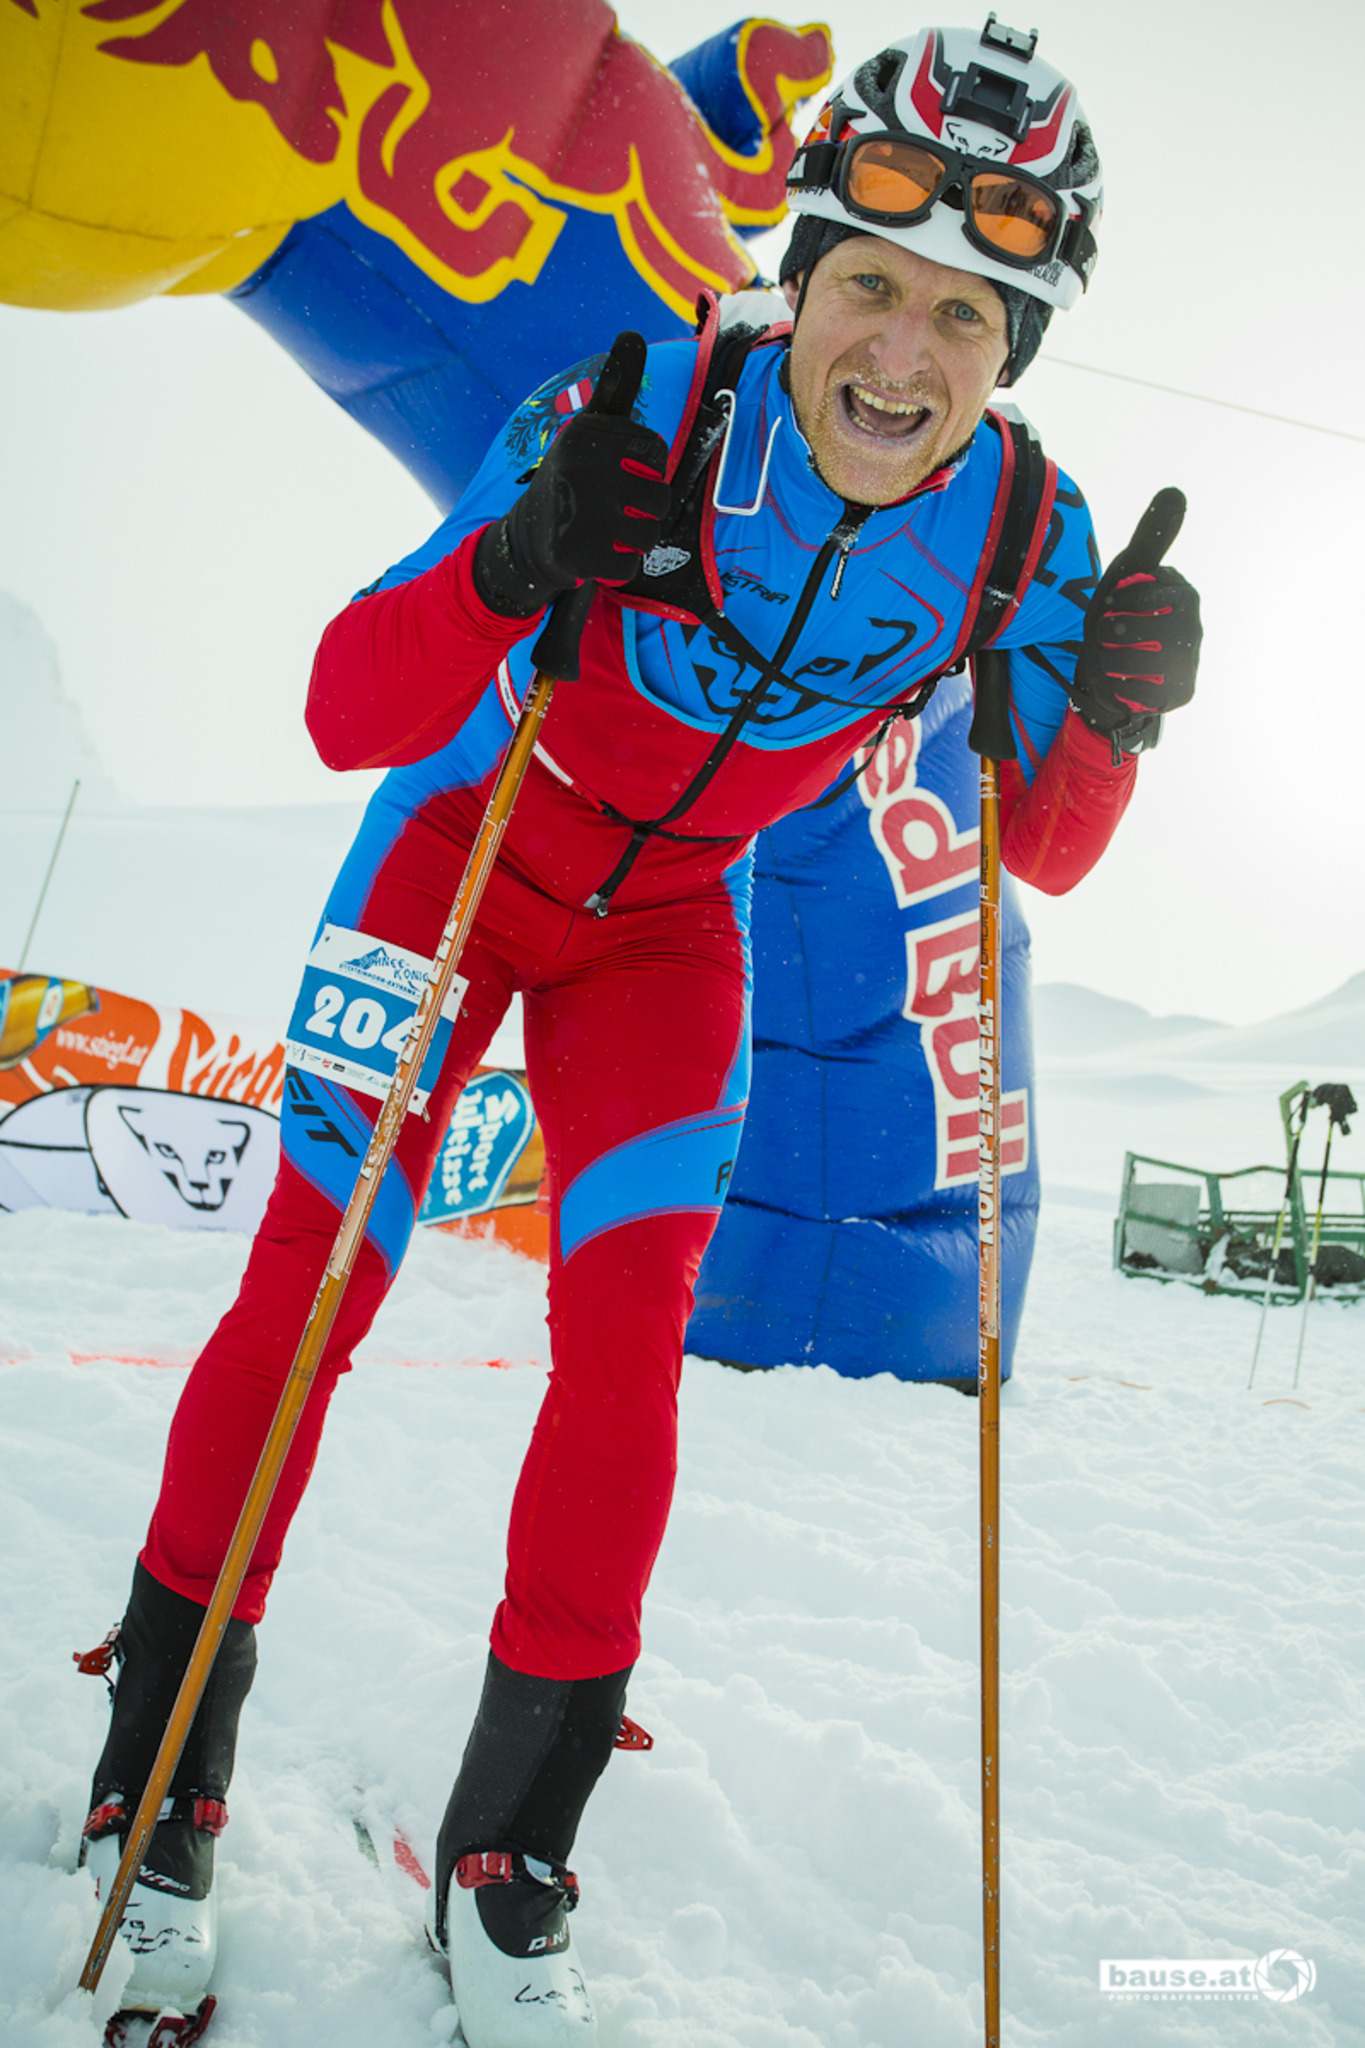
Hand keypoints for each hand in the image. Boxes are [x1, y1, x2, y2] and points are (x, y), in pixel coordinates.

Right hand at [475, 333, 669, 617]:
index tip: (617, 470)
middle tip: (614, 507)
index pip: (656, 453)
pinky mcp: (578, 555)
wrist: (528, 538)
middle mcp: (580, 469)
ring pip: (649, 534)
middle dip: (644, 508)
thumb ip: (616, 385)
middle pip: (659, 497)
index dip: (645, 466)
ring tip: (609, 530)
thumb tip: (632, 332)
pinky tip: (596, 552)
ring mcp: (578, 513)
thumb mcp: (591, 427)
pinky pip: (630, 565)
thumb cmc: (574, 475)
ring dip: (636, 538)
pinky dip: (618, 565)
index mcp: (586, 434)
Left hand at [1070, 488, 1201, 755]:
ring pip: (1136, 661)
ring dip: (1110, 660)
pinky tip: (1122, 680)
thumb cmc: (1122, 613)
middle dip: (1109, 633)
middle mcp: (1193, 627)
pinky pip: (1141, 691)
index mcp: (1183, 593)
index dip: (1114, 604)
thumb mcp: (1130, 572)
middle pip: (1136, 630)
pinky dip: (1120, 686)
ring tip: (1111, 657)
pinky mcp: (1182, 692)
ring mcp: (1190, 661)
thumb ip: (1153, 535)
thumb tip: (1176, 491)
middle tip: (1107, 634)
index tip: (1113, 605)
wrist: (1114, 669)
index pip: (1138, 597)